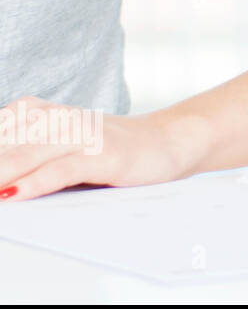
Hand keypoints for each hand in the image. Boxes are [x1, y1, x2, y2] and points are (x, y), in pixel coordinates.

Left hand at [0, 97, 201, 200]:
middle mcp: (56, 119)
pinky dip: (35, 182)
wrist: (170, 140)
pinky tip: (13, 194)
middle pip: (2, 148)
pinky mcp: (104, 153)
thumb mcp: (57, 150)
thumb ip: (20, 159)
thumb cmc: (109, 150)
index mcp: (36, 114)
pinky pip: (62, 168)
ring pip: (25, 156)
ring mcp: (81, 134)